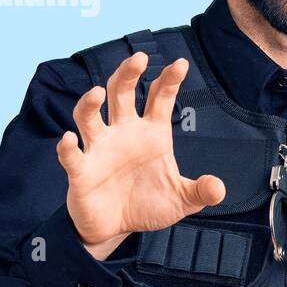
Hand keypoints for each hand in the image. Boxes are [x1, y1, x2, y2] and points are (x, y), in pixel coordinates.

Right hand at [56, 52, 225, 259]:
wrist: (118, 228)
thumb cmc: (148, 204)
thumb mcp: (181, 200)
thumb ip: (200, 192)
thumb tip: (218, 189)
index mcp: (151, 133)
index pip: (159, 99)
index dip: (169, 80)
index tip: (180, 63)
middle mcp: (124, 133)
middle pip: (122, 93)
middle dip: (129, 74)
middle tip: (140, 58)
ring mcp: (100, 149)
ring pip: (89, 117)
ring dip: (90, 103)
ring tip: (98, 92)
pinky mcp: (81, 171)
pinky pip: (72, 156)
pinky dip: (68, 148)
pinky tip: (69, 139)